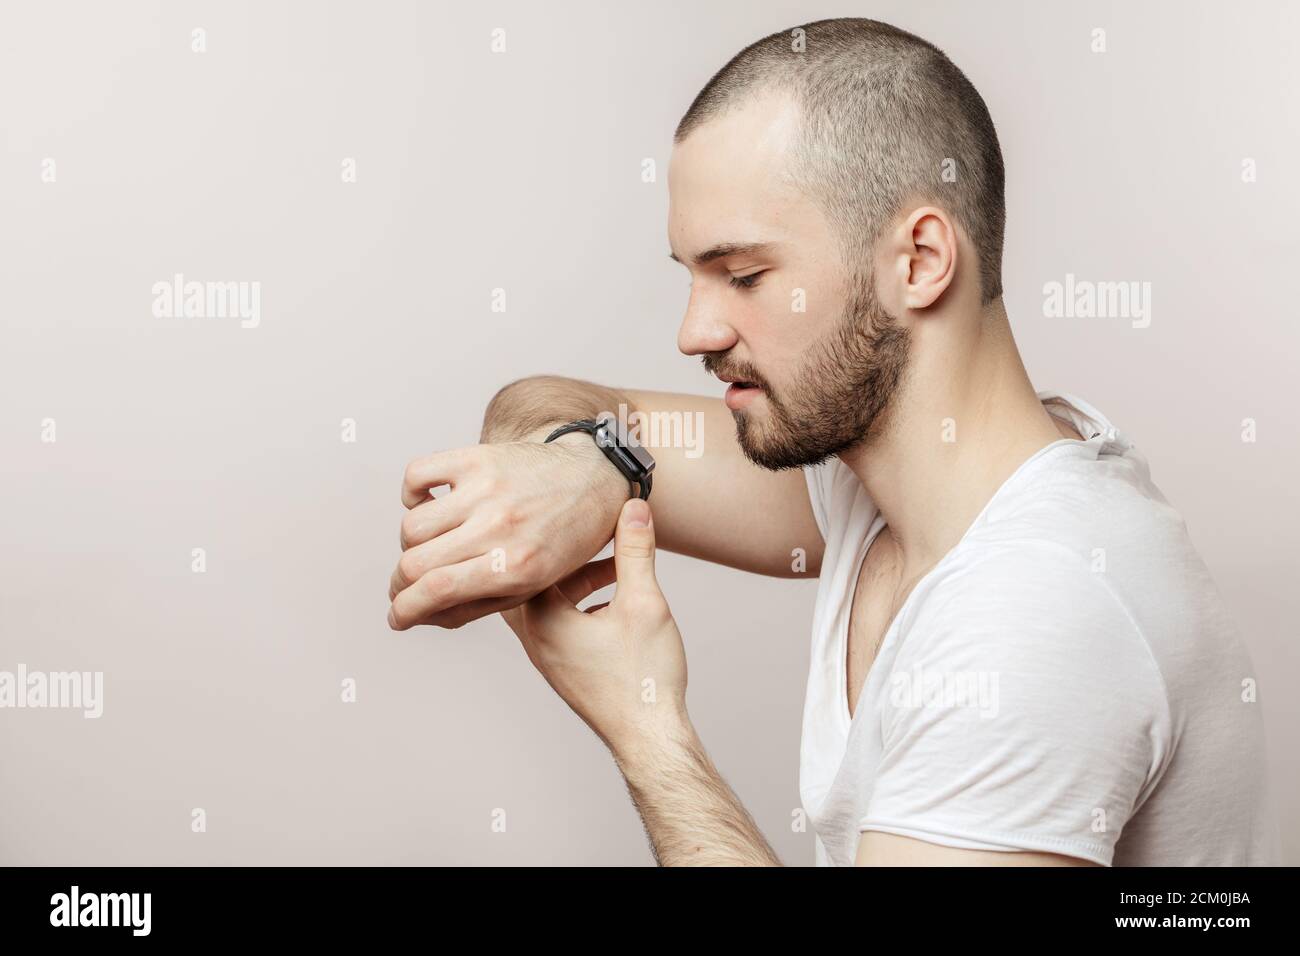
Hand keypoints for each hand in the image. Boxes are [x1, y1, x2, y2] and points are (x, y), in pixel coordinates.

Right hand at [389, 437, 626, 629]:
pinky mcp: (478, 458)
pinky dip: (412, 494)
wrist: (595, 479)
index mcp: (517, 566)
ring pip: (411, 526)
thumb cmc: (563, 540)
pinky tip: (430, 504)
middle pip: (415, 562)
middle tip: (406, 585)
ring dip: (411, 543)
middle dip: (401, 584)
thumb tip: (417, 614)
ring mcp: (487, 489)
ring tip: (432, 544)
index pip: (436, 591)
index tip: (398, 616)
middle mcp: (500, 526)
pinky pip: (415, 475)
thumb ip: (473, 605)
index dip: (404, 610)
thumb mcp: (531, 586)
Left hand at [501, 497, 688, 755]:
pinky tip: (614, 593)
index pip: (529, 556)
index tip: (575, 505)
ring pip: (544, 598)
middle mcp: (533, 636)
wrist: (648, 738)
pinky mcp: (562, 665)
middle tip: (583, 525)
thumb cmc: (643, 679)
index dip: (553, 526)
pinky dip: (578, 599)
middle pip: (528, 575)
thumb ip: (634, 551)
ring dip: (572, 575)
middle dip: (555, 550)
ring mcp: (546, 653)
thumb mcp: (644, 602)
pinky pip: (557, 619)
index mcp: (542, 617)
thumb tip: (633, 506)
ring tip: (609, 557)